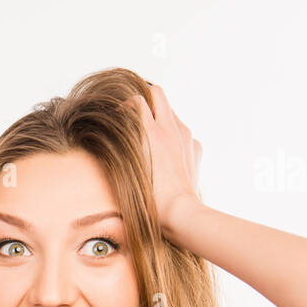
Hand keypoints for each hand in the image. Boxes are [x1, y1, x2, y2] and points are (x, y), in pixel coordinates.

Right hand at [128, 83, 202, 238]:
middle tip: (135, 111)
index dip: (124, 104)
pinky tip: (165, 153)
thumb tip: (111, 135)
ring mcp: (186, 137)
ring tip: (149, 136)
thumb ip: (120, 146)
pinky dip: (173, 136)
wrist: (180, 212)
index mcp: (152, 133)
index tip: (119, 114)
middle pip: (158, 94)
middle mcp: (171, 129)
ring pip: (171, 113)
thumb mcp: (128, 169)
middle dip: (145, 98)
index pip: (137, 100)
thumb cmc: (151, 198)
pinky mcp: (195, 148)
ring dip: (159, 117)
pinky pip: (183, 133)